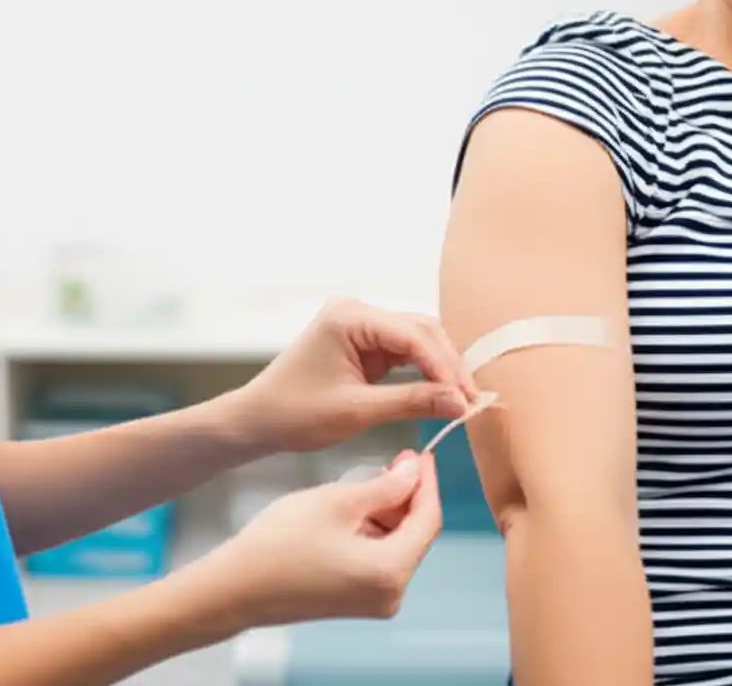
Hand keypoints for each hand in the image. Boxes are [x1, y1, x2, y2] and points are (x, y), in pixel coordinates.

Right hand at [199, 450, 441, 627]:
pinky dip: (372, 532)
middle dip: (406, 497)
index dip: (427, 482)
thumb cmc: (280, 542)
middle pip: (414, 535)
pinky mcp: (355, 602)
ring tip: (364, 482)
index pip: (428, 519)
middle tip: (392, 460)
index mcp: (390, 571)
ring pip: (396, 545)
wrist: (235, 587)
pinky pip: (377, 560)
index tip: (422, 453)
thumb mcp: (337, 501)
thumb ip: (384, 486)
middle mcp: (391, 594)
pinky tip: (352, 509)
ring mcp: (373, 602)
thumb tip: (414, 471)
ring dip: (386, 512)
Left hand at [227, 298, 477, 452]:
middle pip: (420, 331)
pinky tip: (442, 393)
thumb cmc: (295, 413)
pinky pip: (403, 353)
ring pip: (416, 341)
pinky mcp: (362, 343)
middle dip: (448, 366)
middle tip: (473, 401)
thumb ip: (411, 402)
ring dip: (439, 369)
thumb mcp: (357, 411)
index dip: (445, 367)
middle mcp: (356, 312)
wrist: (258, 419)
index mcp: (349, 317)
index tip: (468, 398)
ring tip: (463, 400)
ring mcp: (359, 325)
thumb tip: (460, 403)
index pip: (413, 335)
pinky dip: (423, 373)